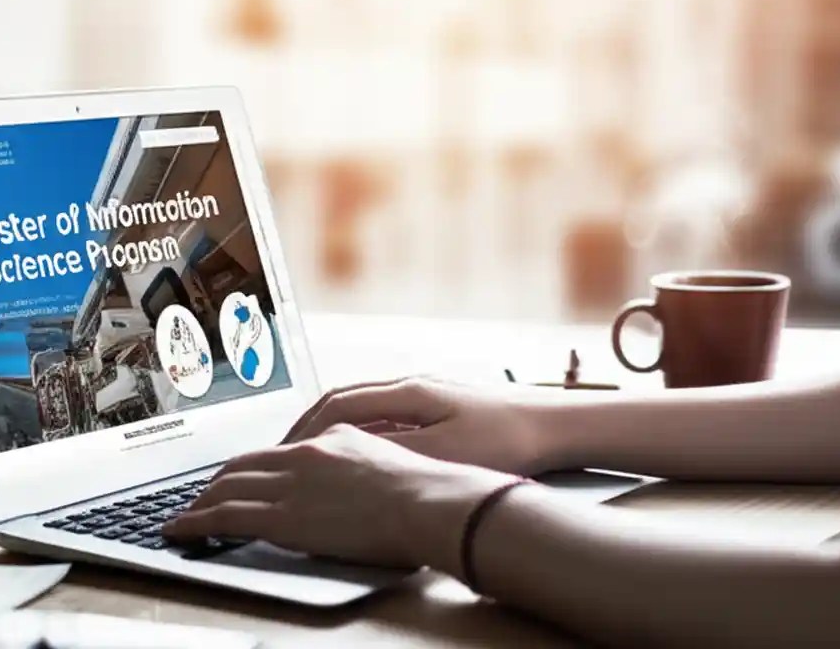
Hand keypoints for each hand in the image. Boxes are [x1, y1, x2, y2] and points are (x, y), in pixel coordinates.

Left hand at [163, 424, 518, 573]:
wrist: (429, 503)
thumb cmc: (424, 493)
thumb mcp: (384, 461)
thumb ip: (357, 464)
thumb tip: (348, 483)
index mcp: (329, 438)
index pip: (273, 451)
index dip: (247, 467)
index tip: (235, 478)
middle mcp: (302, 454)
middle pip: (242, 465)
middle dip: (216, 482)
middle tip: (200, 497)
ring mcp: (290, 484)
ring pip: (226, 488)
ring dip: (200, 502)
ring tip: (184, 515)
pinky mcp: (283, 517)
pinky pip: (225, 517)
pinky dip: (196, 522)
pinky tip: (181, 529)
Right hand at [283, 377, 550, 474]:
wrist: (557, 425)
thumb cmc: (507, 440)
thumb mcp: (444, 453)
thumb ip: (393, 453)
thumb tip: (345, 455)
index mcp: (408, 392)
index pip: (338, 404)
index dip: (304, 429)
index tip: (282, 452)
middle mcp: (413, 384)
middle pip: (345, 398)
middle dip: (309, 424)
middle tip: (285, 452)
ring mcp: (429, 392)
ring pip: (365, 404)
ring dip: (334, 426)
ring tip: (314, 452)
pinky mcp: (444, 404)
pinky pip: (387, 413)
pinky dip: (362, 430)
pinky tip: (362, 451)